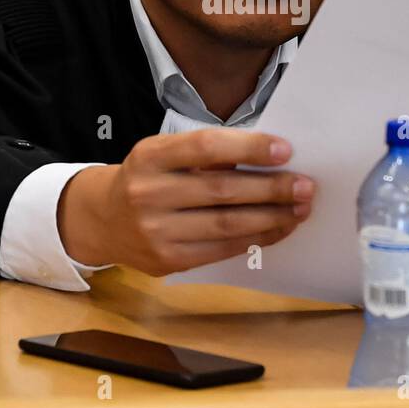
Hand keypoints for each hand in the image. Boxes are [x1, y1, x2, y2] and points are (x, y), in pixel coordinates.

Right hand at [55, 129, 315, 274]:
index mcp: (150, 156)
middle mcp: (148, 193)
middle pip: (222, 190)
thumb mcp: (165, 154)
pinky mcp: (167, 260)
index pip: (206, 147)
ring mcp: (156, 231)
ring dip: (271, 217)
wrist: (103, 220)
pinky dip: (255, 239)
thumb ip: (207, 154)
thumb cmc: (148, 179)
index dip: (248, 148)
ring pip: (226, 225)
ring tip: (299, 209)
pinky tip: (277, 228)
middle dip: (271, 188)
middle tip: (305, 185)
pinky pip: (221, 250)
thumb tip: (270, 158)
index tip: (285, 150)